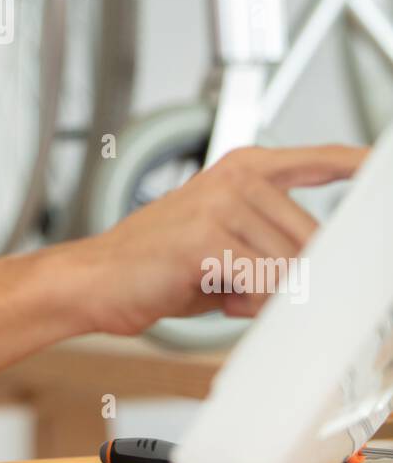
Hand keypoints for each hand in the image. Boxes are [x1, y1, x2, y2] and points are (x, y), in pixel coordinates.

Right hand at [61, 144, 367, 336]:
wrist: (97, 278)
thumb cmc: (159, 263)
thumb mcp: (228, 243)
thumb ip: (275, 244)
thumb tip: (322, 268)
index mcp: (243, 168)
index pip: (318, 160)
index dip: (355, 164)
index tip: (380, 166)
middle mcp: (236, 177)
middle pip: (311, 235)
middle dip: (290, 274)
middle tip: (243, 285)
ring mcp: (222, 203)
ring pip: (287, 263)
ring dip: (263, 293)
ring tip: (221, 288)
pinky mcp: (208, 237)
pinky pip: (262, 281)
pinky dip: (248, 301)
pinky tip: (217, 296)